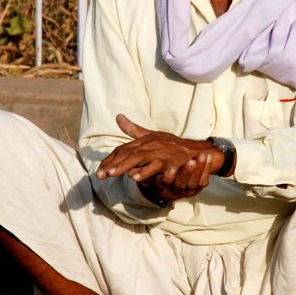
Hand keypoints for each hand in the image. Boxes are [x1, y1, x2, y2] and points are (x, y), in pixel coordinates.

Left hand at [95, 114, 221, 198]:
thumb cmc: (171, 144)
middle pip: (128, 153)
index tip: (100, 171)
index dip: (110, 160)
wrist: (195, 150)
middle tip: (100, 175)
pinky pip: (156, 166)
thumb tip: (118, 116)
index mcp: (144, 140)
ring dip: (125, 166)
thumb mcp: (151, 135)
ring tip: (113, 174)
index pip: (123, 150)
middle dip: (113, 164)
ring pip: (139, 158)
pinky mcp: (170, 160)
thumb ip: (133, 129)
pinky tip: (135, 178)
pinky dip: (145, 171)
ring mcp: (160, 152)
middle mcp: (150, 144)